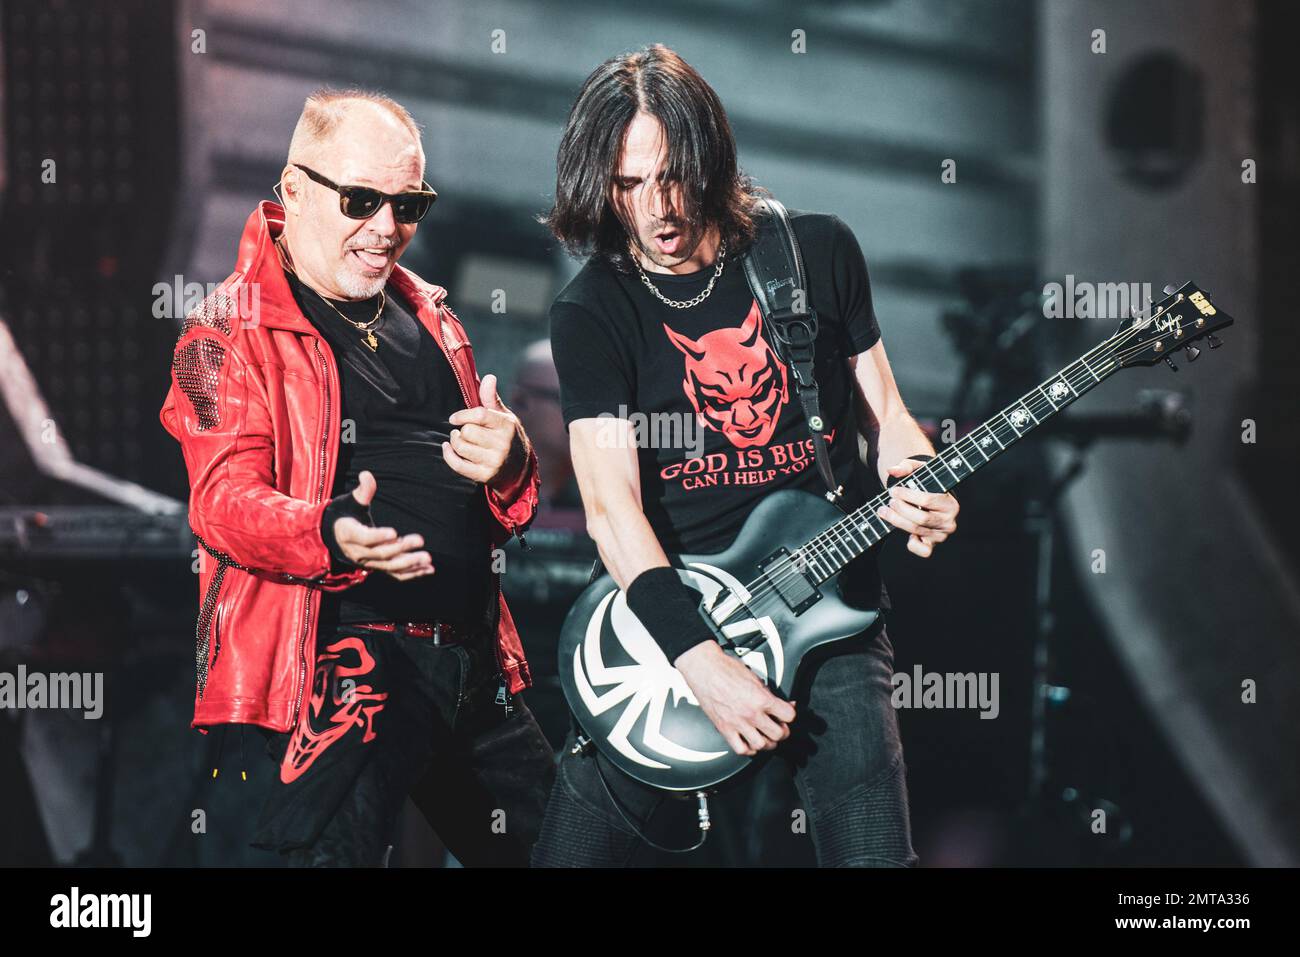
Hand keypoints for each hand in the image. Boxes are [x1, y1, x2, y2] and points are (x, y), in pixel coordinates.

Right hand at [333, 470, 434, 580]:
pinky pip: (395, 574)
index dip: (378, 537)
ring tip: (428, 558)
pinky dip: (412, 573)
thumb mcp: (350, 501)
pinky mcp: (378, 568)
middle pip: (380, 554)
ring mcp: (368, 563)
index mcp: (348, 534)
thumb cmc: (346, 514)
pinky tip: (428, 569)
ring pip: (389, 567)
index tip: (394, 532)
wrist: (336, 536)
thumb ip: (362, 491)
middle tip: (420, 540)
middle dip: (401, 548)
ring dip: (410, 564)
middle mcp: (357, 552)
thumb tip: (367, 475)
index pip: (363, 538)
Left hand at [444, 373, 528, 489]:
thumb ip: (492, 398)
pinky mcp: (485, 475)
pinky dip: (448, 455)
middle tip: (464, 431)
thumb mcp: (504, 416)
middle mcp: (502, 444)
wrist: (520, 469)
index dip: (462, 415)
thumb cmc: (507, 437)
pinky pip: (458, 465)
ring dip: (455, 441)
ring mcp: (494, 461)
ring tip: (458, 439)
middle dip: (461, 430)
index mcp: (507, 426)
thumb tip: (489, 377)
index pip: (479, 415)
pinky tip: (447, 448)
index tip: (454, 418)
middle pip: (467, 432)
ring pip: (461, 447)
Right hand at [674, 642, 796, 755]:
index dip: (790, 714)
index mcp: (761, 698)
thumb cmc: (725, 668)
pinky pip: (740, 748)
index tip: (787, 714)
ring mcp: (737, 723)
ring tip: (766, 736)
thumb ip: (768, 693)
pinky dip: (748, 749)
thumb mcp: (754, 677)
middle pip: (778, 734)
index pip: (788, 715)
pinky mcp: (724, 728)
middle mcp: (751, 713)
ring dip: (767, 742)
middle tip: (779, 727)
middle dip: (782, 731)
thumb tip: (780, 702)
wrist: (704, 668)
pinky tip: (749, 742)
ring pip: (761, 745)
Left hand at [878, 458, 959, 557]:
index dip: (907, 496)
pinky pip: (923, 551)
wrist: (932, 501)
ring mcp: (941, 536)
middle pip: (921, 519)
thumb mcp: (920, 471)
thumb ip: (907, 467)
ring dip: (896, 521)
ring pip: (917, 531)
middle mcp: (949, 522)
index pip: (928, 500)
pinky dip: (911, 544)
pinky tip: (901, 529)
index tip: (893, 491)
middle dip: (901, 509)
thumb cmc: (927, 485)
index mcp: (951, 504)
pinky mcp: (933, 545)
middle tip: (889, 501)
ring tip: (884, 511)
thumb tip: (892, 470)